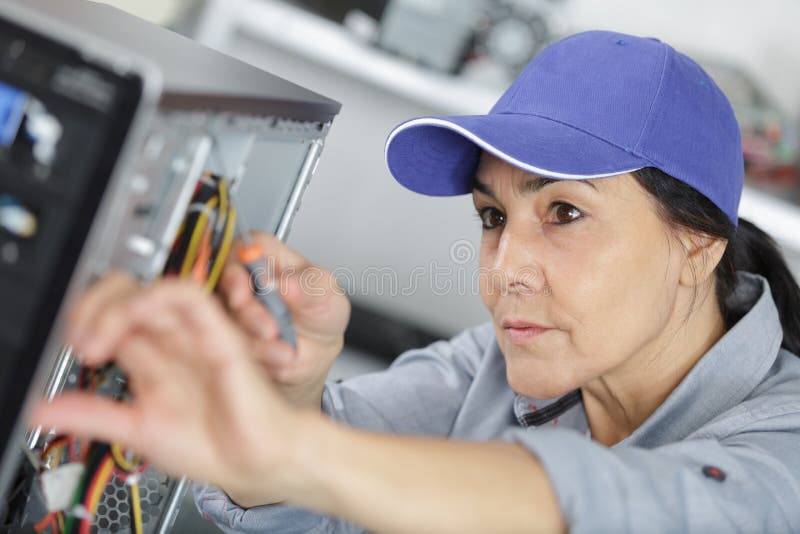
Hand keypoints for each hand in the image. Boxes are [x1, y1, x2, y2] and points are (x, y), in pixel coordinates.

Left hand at [32, 274, 311, 502]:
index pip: (110, 315)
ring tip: (97, 341)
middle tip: (82, 341)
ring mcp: (193, 333)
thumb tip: (42, 408)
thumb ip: (93, 416)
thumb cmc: (216, 444)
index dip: (83, 318)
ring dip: (112, 304)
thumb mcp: (138, 430)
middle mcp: (170, 340)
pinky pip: (188, 296)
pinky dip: (155, 295)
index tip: (73, 346)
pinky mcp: (218, 333)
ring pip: (149, 287)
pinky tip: (132, 317)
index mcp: (152, 357)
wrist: (257, 461)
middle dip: (90, 305)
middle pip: (124, 293)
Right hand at [219, 233, 349, 408]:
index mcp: (264, 256)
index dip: (235, 272)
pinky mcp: (227, 337)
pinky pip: (231, 347)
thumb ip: (309, 285)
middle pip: (225, 289)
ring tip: (285, 351)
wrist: (317, 351)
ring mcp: (229, 309)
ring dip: (255, 340)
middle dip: (248, 314)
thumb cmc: (319, 312)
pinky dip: (258, 356)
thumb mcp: (326, 293)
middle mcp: (241, 280)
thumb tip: (283, 283)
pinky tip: (279, 357)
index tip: (244, 293)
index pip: (238, 251)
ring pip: (226, 322)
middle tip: (270, 329)